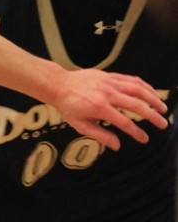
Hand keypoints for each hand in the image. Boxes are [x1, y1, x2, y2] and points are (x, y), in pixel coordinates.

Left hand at [50, 69, 168, 149]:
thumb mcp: (80, 125)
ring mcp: (110, 83)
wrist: (59, 85)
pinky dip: (144, 86)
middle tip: (163, 124)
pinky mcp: (111, 75)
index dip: (136, 132)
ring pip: (138, 89)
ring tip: (162, 108)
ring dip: (153, 98)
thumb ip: (100, 135)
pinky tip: (152, 93)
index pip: (123, 122)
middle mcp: (108, 94)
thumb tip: (117, 145)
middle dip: (152, 116)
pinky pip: (132, 80)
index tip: (145, 139)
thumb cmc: (68, 106)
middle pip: (136, 105)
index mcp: (99, 108)